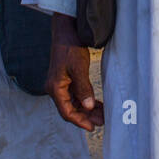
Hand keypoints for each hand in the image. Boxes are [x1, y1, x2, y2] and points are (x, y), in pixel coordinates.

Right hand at [46, 14, 102, 131]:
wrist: (66, 30)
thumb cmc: (70, 47)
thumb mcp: (79, 68)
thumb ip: (83, 88)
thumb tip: (88, 106)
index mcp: (55, 88)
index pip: (66, 112)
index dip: (79, 121)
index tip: (92, 127)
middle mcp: (55, 88)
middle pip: (70, 109)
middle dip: (86, 117)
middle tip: (102, 122)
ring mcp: (60, 85)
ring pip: (74, 103)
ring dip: (87, 110)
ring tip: (103, 114)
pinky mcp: (66, 80)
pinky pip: (76, 95)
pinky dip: (86, 100)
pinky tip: (97, 104)